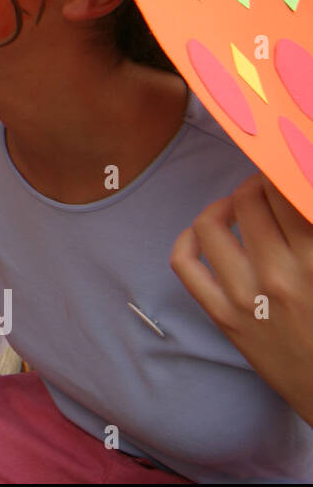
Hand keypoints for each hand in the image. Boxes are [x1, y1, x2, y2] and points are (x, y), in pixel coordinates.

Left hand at [171, 174, 312, 425]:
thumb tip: (301, 190)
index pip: (286, 194)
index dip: (282, 172)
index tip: (284, 170)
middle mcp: (280, 275)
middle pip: (250, 200)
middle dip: (257, 183)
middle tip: (266, 184)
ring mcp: (245, 296)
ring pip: (213, 224)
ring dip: (224, 204)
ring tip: (240, 205)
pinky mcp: (223, 316)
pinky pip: (185, 264)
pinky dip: (188, 240)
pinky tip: (204, 233)